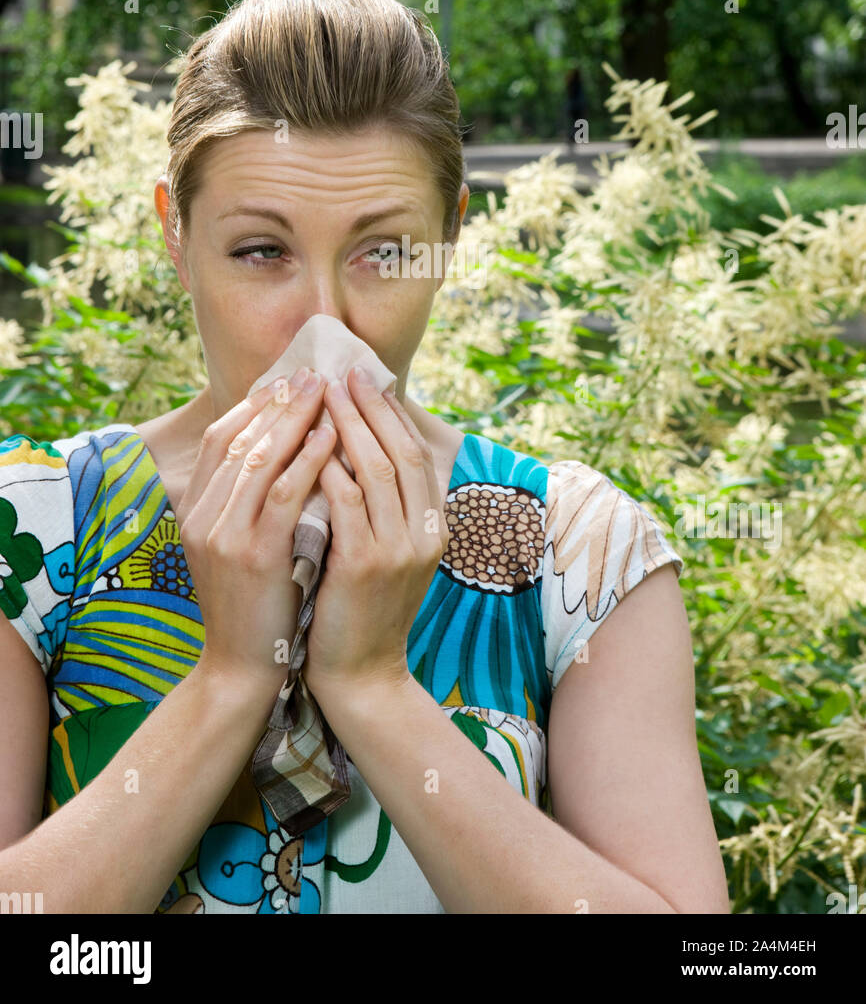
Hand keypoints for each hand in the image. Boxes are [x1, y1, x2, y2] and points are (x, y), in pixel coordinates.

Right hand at [174, 368, 336, 700]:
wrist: (242, 670)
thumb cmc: (253, 607)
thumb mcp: (236, 547)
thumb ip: (246, 502)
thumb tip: (280, 450)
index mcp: (195, 512)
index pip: (219, 439)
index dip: (254, 406)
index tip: (288, 381)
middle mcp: (202, 517)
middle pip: (237, 438)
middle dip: (277, 401)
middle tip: (312, 372)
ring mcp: (225, 535)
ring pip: (259, 457)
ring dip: (295, 418)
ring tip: (327, 390)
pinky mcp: (255, 554)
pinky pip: (283, 492)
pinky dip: (307, 459)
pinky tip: (331, 436)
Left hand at [302, 365, 450, 703]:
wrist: (360, 677)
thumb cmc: (361, 611)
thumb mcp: (386, 554)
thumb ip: (381, 509)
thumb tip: (357, 453)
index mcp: (432, 528)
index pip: (415, 455)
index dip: (391, 415)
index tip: (366, 381)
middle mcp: (423, 534)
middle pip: (400, 451)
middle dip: (371, 407)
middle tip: (345, 372)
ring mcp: (398, 550)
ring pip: (375, 469)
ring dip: (348, 426)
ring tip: (323, 394)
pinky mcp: (365, 565)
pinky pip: (347, 503)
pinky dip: (329, 468)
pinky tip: (309, 444)